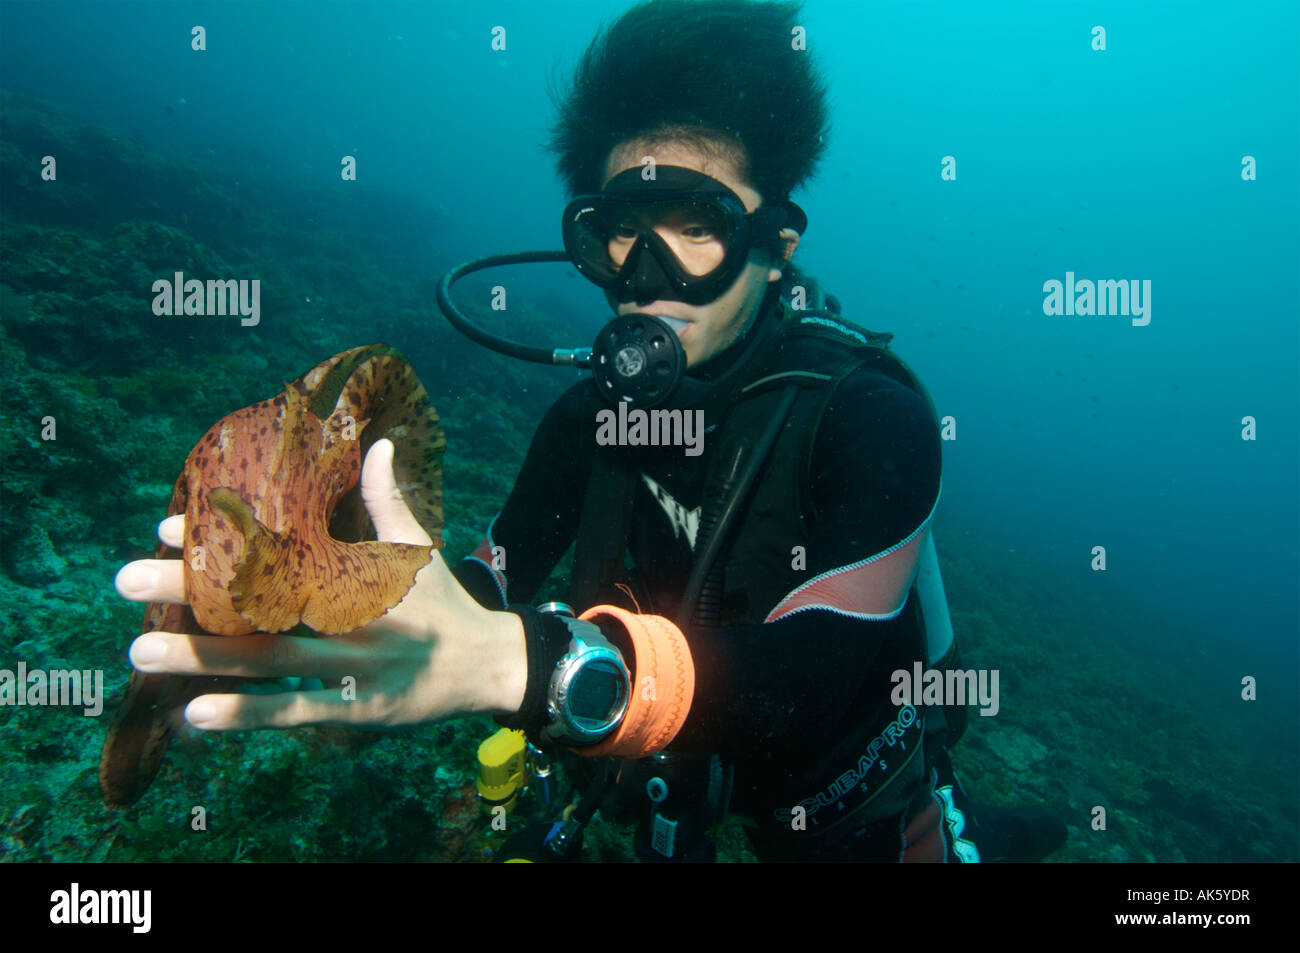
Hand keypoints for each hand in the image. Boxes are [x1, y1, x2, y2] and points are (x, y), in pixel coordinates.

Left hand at [113, 438, 526, 730]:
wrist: (487, 665)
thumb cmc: (443, 602)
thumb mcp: (418, 547)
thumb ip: (389, 498)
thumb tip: (377, 443)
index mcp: (356, 572)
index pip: (279, 550)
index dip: (222, 540)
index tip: (169, 527)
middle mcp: (349, 617)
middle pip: (259, 604)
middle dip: (191, 593)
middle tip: (124, 580)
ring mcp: (349, 666)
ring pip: (267, 661)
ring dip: (200, 657)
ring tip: (139, 650)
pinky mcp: (354, 709)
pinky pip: (294, 712)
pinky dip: (247, 715)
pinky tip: (194, 716)